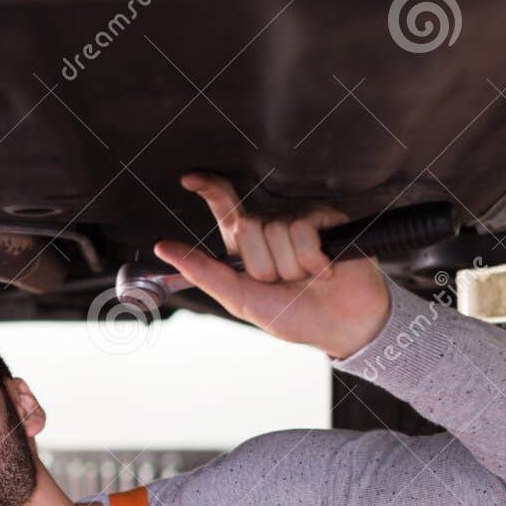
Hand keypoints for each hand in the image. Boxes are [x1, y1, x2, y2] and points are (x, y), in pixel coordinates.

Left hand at [152, 172, 390, 359]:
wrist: (342, 327)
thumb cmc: (293, 316)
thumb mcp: (240, 300)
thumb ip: (204, 272)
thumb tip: (164, 249)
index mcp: (248, 245)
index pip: (226, 207)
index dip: (209, 189)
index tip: (189, 179)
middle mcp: (271, 229)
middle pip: (248, 227)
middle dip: (263, 265)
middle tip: (282, 283)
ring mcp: (299, 222)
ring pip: (275, 231)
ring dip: (289, 267)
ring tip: (305, 280)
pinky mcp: (325, 220)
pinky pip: (303, 229)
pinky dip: (311, 260)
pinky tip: (324, 272)